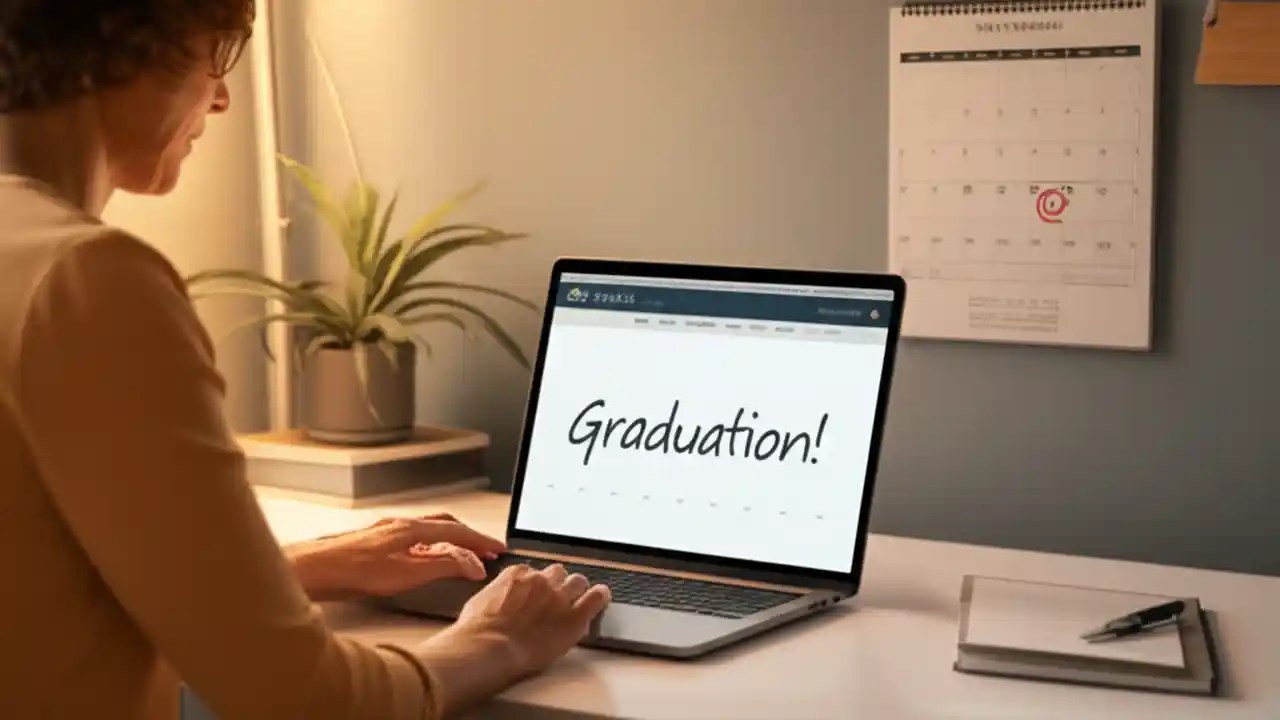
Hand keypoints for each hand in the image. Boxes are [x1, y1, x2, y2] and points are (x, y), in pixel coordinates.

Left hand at [285, 513, 506, 600]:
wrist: (313, 570)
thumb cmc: (353, 571)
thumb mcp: (407, 573)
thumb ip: (443, 566)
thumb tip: (472, 563)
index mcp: (412, 528)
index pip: (458, 532)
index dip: (482, 542)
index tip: (498, 550)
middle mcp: (400, 524)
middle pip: (444, 525)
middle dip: (469, 537)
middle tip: (485, 552)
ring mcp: (385, 531)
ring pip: (427, 531)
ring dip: (449, 542)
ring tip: (460, 557)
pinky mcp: (373, 542)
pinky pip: (411, 539)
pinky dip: (429, 547)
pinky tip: (423, 561)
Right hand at [413, 563, 610, 715]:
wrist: (487, 648)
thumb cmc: (476, 632)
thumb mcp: (479, 603)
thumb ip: (497, 596)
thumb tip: (498, 600)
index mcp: (516, 574)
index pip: (534, 571)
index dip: (537, 585)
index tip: (537, 594)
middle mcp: (540, 580)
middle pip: (558, 573)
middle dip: (558, 585)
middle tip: (556, 600)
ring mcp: (559, 597)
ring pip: (578, 582)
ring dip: (577, 592)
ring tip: (578, 602)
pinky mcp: (575, 617)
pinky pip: (597, 598)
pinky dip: (600, 598)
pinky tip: (601, 600)